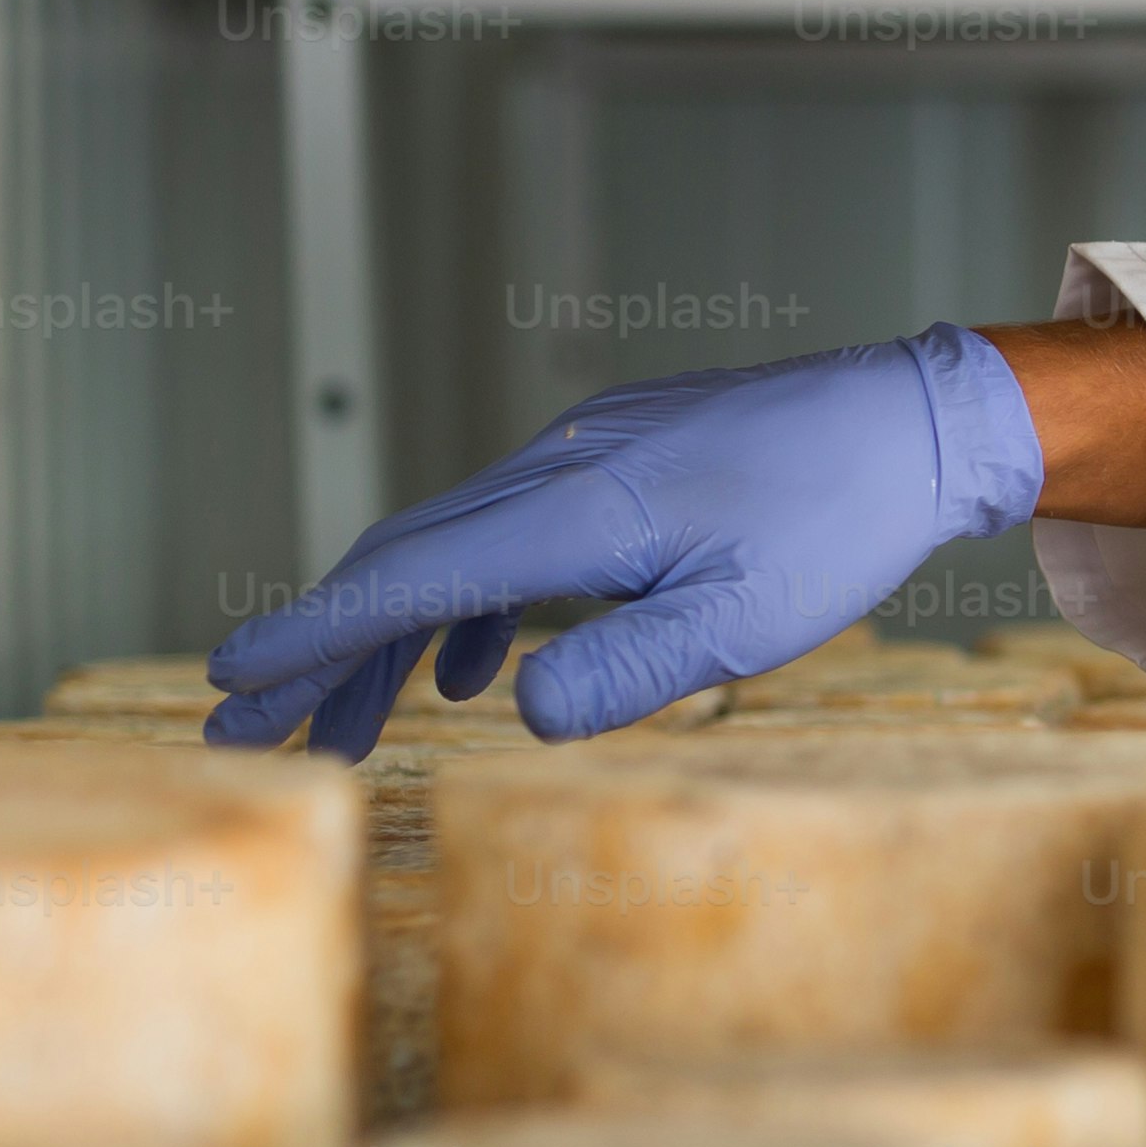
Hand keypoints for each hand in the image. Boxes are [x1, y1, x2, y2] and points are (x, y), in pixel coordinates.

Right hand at [203, 323, 1046, 755]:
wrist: (913, 420)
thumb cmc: (843, 519)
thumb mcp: (748, 620)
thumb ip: (632, 670)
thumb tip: (520, 715)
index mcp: (577, 511)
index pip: (409, 577)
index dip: (312, 633)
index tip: (232, 679)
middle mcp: (559, 468)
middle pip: (404, 561)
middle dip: (320, 647)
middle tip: (248, 725)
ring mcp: (583, 456)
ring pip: (453, 548)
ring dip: (392, 636)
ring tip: (347, 726)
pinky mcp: (615, 461)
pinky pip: (511, 536)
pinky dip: (471, 606)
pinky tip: (473, 675)